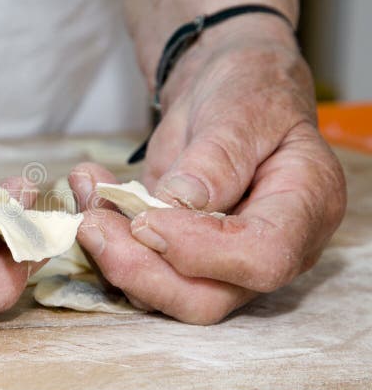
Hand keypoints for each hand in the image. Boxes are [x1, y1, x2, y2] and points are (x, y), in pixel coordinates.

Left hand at [70, 16, 346, 323]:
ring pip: (164, 294)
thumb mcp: (241, 108)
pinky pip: (139, 270)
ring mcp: (222, 262)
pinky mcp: (179, 258)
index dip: (200, 250)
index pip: (263, 258)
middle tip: (92, 223)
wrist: (225, 91)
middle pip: (207, 299)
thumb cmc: (248, 90)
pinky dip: (105, 240)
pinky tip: (86, 192)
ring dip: (112, 254)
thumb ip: (217, 157)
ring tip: (85, 193)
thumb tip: (178, 204)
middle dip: (141, 270)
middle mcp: (270, 251)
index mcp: (305, 208)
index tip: (147, 218)